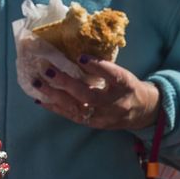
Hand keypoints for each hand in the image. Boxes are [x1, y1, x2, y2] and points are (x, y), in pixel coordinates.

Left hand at [33, 57, 159, 130]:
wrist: (142, 112)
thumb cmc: (128, 88)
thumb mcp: (122, 74)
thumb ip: (104, 67)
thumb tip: (76, 54)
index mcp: (125, 85)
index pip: (112, 75)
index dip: (97, 66)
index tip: (81, 57)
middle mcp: (115, 103)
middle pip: (89, 96)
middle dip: (66, 83)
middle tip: (47, 70)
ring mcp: (104, 116)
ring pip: (77, 108)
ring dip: (55, 96)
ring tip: (38, 84)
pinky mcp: (94, 124)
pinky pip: (72, 116)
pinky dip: (55, 108)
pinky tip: (41, 99)